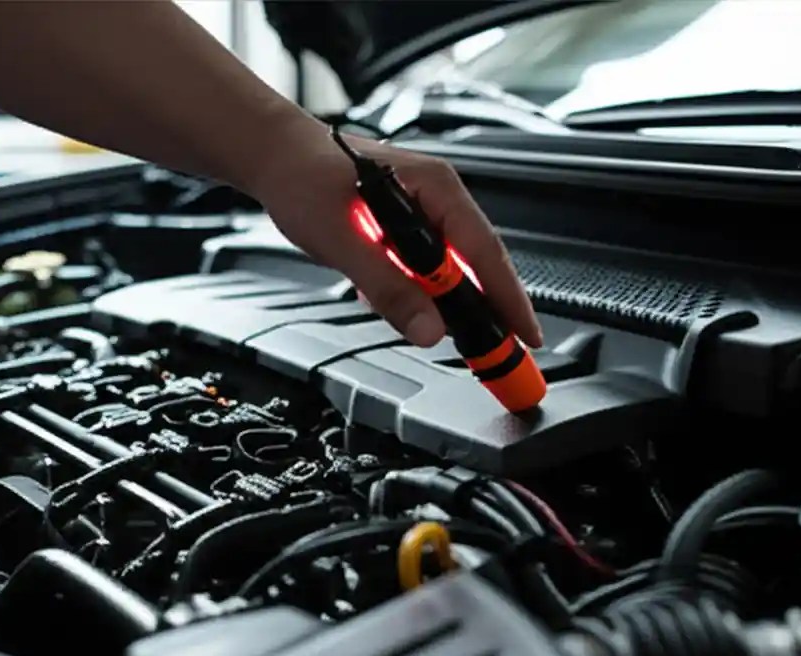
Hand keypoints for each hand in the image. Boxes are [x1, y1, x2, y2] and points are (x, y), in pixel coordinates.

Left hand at [245, 121, 542, 348]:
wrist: (273, 157)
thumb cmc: (305, 175)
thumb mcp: (344, 240)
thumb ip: (389, 287)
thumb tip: (429, 329)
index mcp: (435, 188)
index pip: (486, 253)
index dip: (510, 298)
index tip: (527, 335)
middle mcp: (435, 198)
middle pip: (474, 265)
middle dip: (483, 310)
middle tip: (492, 354)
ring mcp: (419, 213)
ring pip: (444, 271)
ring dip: (437, 303)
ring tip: (429, 327)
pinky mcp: (399, 229)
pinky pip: (418, 269)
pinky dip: (410, 292)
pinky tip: (385, 300)